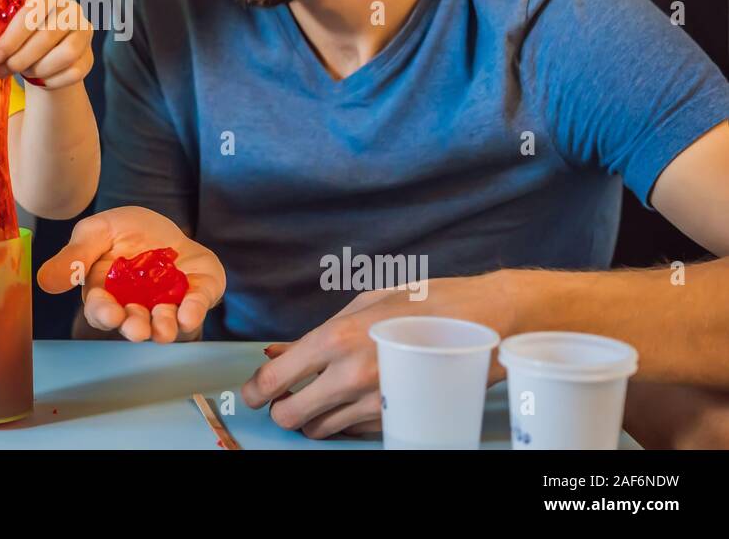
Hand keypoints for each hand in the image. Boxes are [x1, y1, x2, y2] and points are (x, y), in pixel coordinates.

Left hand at [0, 0, 92, 88]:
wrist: (42, 56)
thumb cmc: (19, 37)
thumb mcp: (4, 28)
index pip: (35, 7)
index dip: (13, 34)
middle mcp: (71, 8)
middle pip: (48, 34)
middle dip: (21, 56)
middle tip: (2, 69)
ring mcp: (84, 32)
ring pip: (65, 55)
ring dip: (38, 68)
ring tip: (22, 71)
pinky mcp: (89, 57)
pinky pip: (72, 73)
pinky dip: (51, 80)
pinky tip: (38, 79)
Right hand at [37, 206, 225, 342]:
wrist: (165, 225)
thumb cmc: (126, 233)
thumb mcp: (96, 232)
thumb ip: (74, 256)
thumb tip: (43, 281)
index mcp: (107, 294)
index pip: (101, 310)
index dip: (105, 314)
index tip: (111, 313)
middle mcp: (137, 306)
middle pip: (133, 324)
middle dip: (135, 327)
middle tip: (138, 328)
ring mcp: (169, 303)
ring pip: (165, 323)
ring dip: (164, 327)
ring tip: (164, 324)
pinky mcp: (197, 294)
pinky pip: (196, 305)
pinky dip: (194, 310)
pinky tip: (189, 312)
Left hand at [241, 270, 519, 438]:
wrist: (484, 323)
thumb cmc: (422, 303)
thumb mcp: (361, 304)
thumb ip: (314, 334)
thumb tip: (276, 352)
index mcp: (337, 338)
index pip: (275, 379)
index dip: (254, 390)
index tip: (251, 392)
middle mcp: (352, 376)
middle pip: (290, 416)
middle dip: (278, 409)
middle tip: (280, 396)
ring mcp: (376, 403)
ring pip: (319, 429)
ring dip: (310, 416)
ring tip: (317, 394)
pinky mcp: (395, 420)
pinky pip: (351, 431)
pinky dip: (341, 420)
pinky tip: (348, 398)